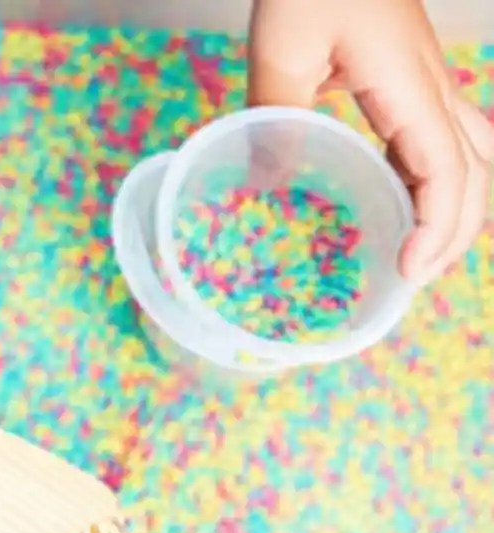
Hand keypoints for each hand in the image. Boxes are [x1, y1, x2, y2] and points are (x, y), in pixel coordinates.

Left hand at [247, 0, 493, 282]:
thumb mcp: (280, 50)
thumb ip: (274, 119)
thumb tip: (266, 187)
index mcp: (410, 86)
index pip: (449, 172)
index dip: (438, 229)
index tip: (409, 272)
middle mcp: (432, 86)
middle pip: (478, 171)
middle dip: (456, 231)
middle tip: (410, 276)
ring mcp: (428, 79)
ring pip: (475, 152)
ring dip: (455, 204)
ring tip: (412, 247)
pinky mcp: (412, 74)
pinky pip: (442, 134)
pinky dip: (432, 176)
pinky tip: (394, 196)